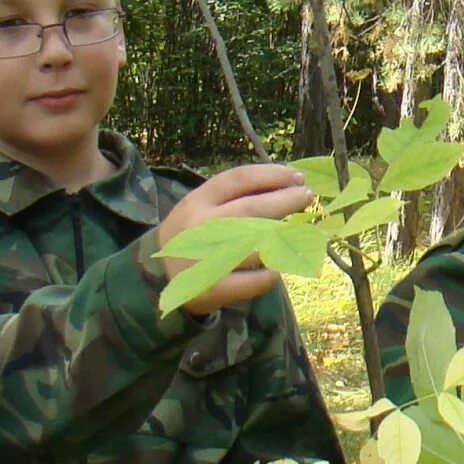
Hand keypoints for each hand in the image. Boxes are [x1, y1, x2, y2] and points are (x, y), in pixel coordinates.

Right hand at [157, 163, 314, 316]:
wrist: (156, 275)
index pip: (239, 179)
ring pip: (256, 246)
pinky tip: (277, 269)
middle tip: (306, 197)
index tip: (297, 177)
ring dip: (283, 240)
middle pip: (252, 209)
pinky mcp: (212, 288)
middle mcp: (200, 226)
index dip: (272, 175)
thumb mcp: (202, 207)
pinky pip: (253, 281)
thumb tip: (288, 183)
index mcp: (198, 201)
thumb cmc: (192, 234)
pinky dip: (271, 275)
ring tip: (298, 234)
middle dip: (286, 201)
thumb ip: (236, 196)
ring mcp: (205, 258)